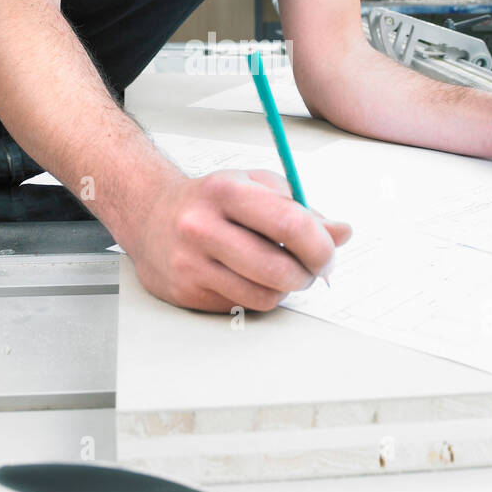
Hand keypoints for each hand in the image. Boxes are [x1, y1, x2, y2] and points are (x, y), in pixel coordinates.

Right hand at [128, 169, 351, 313]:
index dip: (320, 245)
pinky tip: (248, 277)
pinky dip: (256, 296)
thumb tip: (341, 233)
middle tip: (311, 269)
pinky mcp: (185, 292)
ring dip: (284, 289)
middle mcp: (202, 227)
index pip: (289, 224)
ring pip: (264, 295)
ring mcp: (190, 263)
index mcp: (226, 192)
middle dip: (307, 274)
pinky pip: (242, 306)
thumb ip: (301, 208)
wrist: (149, 214)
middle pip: (278, 269)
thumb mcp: (256, 186)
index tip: (329, 253)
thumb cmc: (210, 200)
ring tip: (279, 271)